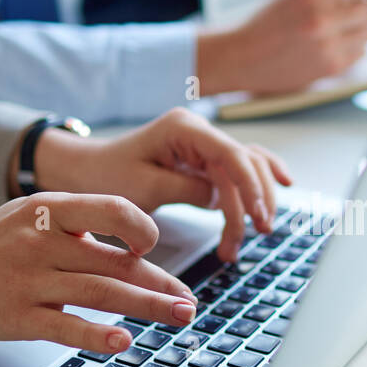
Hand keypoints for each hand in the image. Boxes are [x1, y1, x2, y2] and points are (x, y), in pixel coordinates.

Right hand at [0, 193, 198, 352]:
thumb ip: (82, 227)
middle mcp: (42, 241)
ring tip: (180, 317)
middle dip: (161, 283)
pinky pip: (66, 327)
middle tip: (190, 301)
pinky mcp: (17, 318)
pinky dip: (98, 335)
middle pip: (116, 261)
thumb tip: (140, 248)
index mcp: (50, 210)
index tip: (155, 248)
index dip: (142, 228)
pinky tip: (124, 342)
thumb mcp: (33, 218)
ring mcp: (29, 281)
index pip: (112, 209)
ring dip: (148, 306)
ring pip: (102, 292)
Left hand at [34, 108, 292, 261]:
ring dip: (251, 205)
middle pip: (244, 164)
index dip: (251, 185)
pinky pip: (238, 172)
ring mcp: (203, 145)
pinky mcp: (203, 162)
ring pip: (245, 171)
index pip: (231, 154)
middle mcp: (199, 131)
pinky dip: (256, 186)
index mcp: (183, 128)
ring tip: (247, 239)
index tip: (258, 216)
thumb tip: (219, 197)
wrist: (85, 171)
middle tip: (258, 234)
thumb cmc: (106, 175)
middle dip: (255, 200)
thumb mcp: (143, 186)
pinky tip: (282, 189)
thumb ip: (186, 188)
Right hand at [196, 0, 366, 95]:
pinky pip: (360, 53)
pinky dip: (354, 46)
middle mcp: (322, 20)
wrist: (244, 57)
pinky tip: (337, 43)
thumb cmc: (268, 21)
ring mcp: (327, 46)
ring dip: (361, 28)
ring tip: (342, 27)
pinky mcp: (330, 67)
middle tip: (358, 6)